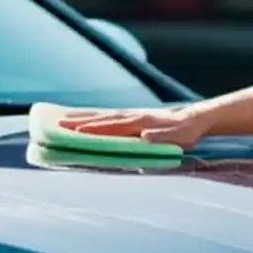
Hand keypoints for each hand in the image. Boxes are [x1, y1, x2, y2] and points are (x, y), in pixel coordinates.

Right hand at [58, 105, 212, 148]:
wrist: (194, 119)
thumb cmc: (185, 133)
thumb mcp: (177, 138)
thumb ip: (162, 138)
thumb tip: (145, 137)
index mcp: (141, 122)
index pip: (112, 127)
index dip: (94, 130)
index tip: (75, 132)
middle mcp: (132, 116)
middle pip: (102, 119)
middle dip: (80, 122)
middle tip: (57, 124)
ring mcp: (131, 115)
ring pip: (102, 116)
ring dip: (83, 117)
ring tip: (62, 119)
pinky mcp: (132, 117)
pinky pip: (108, 117)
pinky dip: (93, 116)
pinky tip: (83, 119)